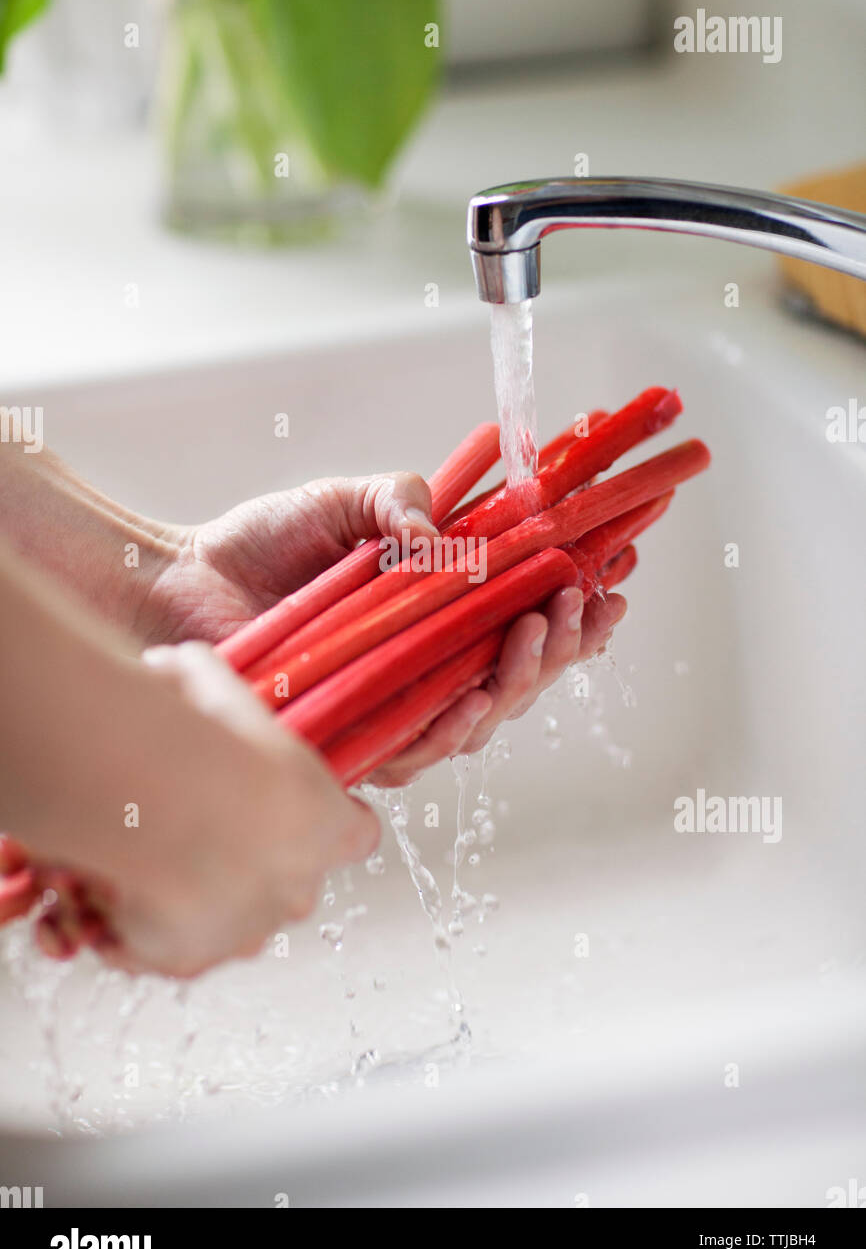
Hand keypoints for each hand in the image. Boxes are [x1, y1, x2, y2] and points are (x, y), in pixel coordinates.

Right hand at [3, 643, 378, 976]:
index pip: (355, 834)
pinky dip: (133, 926)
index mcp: (331, 828)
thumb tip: (167, 666)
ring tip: (135, 859)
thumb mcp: (211, 688)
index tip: (293, 807)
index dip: (327, 823)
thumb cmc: (213, 747)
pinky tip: (106, 891)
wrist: (180, 809)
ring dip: (184, 897)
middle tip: (187, 826)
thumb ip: (201, 683)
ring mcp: (245, 933)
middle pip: (281, 886)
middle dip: (240, 864)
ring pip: (218, 922)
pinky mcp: (188, 961)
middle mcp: (298, 892)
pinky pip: (160, 947)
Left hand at [140, 473, 627, 782]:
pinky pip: (422, 748)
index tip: (617, 572)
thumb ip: (403, 501)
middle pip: (524, 674)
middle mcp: (428, 664)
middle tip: (583, 602)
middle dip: (567, 642)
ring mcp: (397, 704)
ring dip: (526, 678)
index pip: (527, 616)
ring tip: (539, 632)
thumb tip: (448, 538)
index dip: (578, 603)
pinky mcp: (360, 740)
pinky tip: (480, 696)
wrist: (184, 582)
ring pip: (487, 715)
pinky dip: (458, 725)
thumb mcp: (347, 500)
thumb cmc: (263, 545)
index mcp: (439, 611)